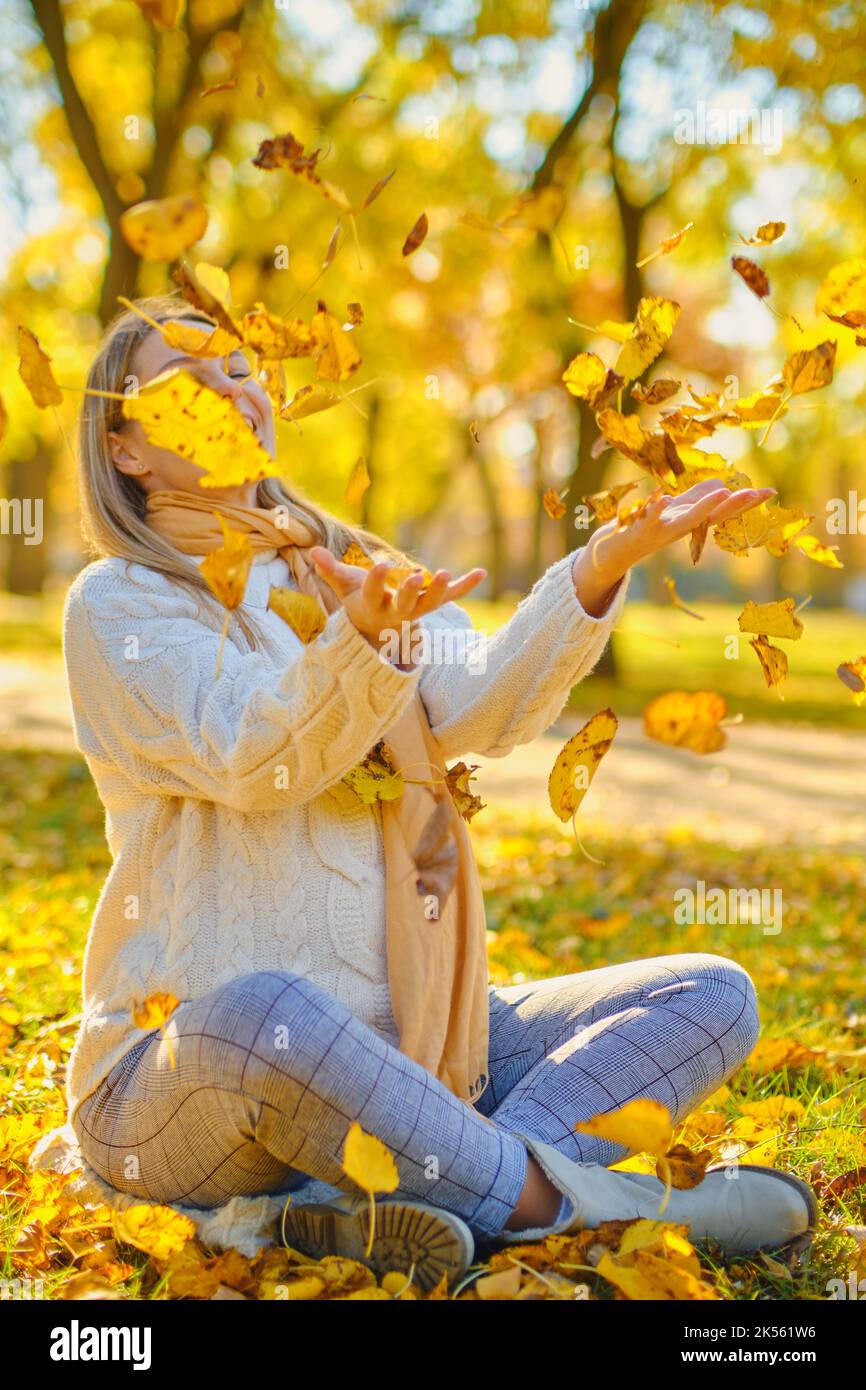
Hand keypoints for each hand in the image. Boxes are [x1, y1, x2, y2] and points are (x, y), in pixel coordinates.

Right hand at [310, 547, 485, 660]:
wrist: (378, 628)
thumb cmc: (360, 599)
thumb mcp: (344, 586)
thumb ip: (330, 570)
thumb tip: (312, 549)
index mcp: (372, 605)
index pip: (373, 593)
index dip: (377, 580)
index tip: (383, 564)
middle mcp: (396, 611)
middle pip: (405, 604)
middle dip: (410, 591)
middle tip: (418, 576)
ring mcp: (417, 609)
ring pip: (430, 603)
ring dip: (439, 589)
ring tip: (445, 572)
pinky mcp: (432, 604)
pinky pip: (450, 596)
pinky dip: (465, 586)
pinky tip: (481, 572)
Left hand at [571, 480, 776, 616]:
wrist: (613, 551)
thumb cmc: (646, 527)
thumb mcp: (675, 511)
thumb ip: (696, 499)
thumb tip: (722, 485)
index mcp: (691, 521)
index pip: (723, 509)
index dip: (746, 501)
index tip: (772, 492)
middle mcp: (681, 528)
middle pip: (712, 515)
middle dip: (735, 504)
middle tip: (758, 493)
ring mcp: (660, 530)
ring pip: (685, 520)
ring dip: (703, 506)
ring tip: (722, 492)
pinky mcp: (638, 530)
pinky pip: (647, 518)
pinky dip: (655, 508)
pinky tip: (663, 496)